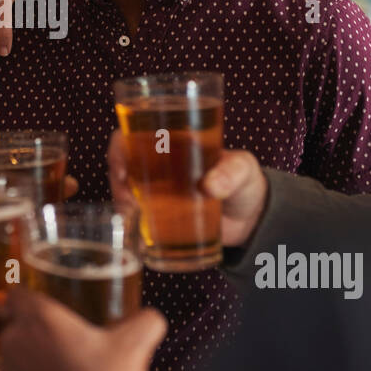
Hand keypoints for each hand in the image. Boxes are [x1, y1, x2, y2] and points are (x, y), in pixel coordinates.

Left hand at [0, 288, 165, 370]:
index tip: (45, 310)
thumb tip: (151, 318)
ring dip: (31, 366)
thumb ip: (145, 321)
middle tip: (66, 348)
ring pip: (13, 361)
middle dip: (36, 336)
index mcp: (39, 319)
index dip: (30, 300)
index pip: (17, 295)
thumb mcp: (135, 346)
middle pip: (16, 329)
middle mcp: (13, 342)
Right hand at [106, 130, 267, 247]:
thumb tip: (209, 186)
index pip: (134, 134)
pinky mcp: (161, 217)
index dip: (120, 147)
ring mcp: (158, 191)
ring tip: (134, 219)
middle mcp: (159, 165)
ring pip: (125, 191)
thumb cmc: (246, 183)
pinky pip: (136, 217)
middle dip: (118, 181)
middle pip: (123, 164)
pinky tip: (135, 236)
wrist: (253, 219)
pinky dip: (131, 225)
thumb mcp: (243, 170)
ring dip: (121, 204)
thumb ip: (231, 172)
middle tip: (130, 201)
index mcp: (175, 143)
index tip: (122, 169)